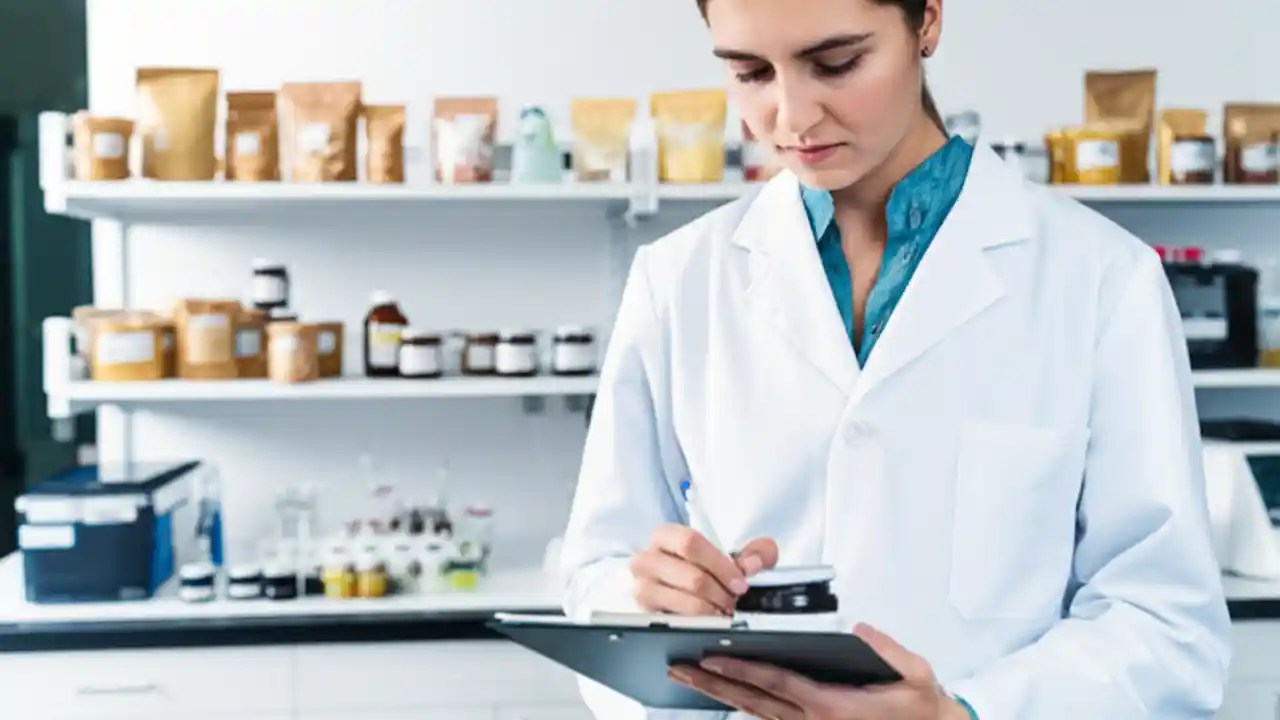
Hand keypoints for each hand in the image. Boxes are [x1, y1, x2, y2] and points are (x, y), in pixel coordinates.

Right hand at [630, 525, 777, 615]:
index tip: (740, 583)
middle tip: (734, 600)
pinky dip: (696, 622)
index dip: (720, 565)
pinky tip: (709, 621)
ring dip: (709, 609)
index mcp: (665, 536)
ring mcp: (642, 586)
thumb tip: (755, 564)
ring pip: (681, 600)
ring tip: (723, 611)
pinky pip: (672, 619)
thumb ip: (754, 552)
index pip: (691, 543)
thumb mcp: (732, 555)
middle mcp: (647, 559)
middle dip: (719, 592)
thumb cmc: (704, 567)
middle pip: (689, 576)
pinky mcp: (644, 612)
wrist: (683, 587)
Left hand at [668, 623, 970, 719]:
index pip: (777, 683)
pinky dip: (742, 704)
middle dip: (713, 683)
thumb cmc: (921, 707)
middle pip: (753, 700)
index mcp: (834, 707)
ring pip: (754, 711)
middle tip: (679, 669)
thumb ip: (886, 650)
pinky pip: (768, 718)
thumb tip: (860, 628)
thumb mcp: (915, 674)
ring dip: (720, 694)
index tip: (712, 656)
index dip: (742, 669)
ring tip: (688, 677)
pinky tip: (721, 693)